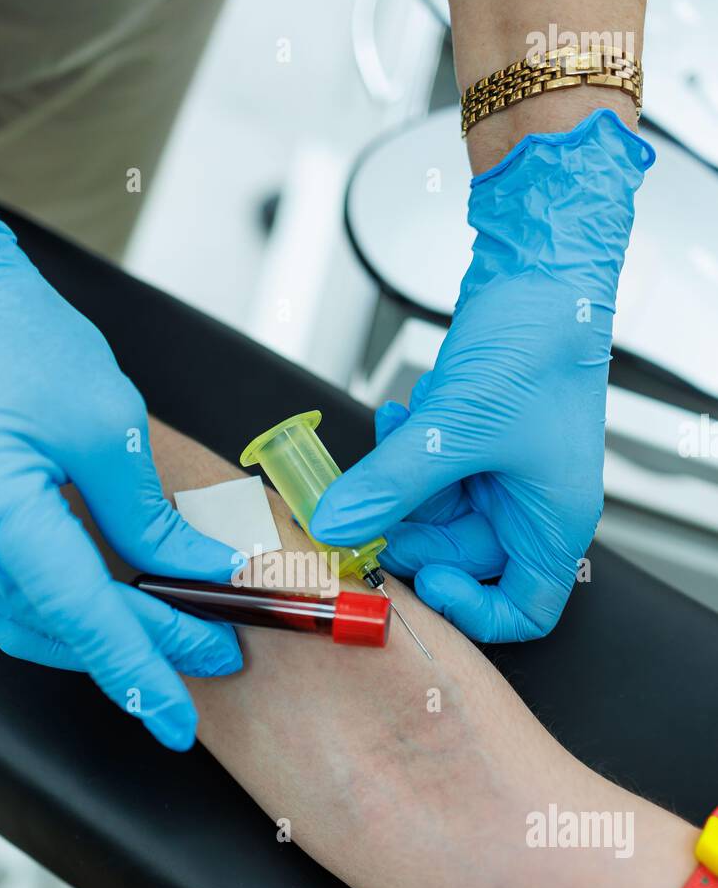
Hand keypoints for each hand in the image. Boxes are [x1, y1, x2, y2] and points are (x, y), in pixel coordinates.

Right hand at [0, 172, 242, 748]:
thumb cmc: (23, 343)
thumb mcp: (111, 427)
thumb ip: (152, 518)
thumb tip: (204, 573)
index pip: (78, 609)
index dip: (137, 666)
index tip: (180, 712)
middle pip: (56, 628)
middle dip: (139, 651)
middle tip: (213, 654)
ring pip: (33, 627)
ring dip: (107, 640)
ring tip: (178, 637)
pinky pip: (16, 601)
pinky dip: (74, 615)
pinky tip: (120, 611)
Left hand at [312, 111, 653, 642]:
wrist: (539, 275)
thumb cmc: (536, 348)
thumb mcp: (452, 428)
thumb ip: (389, 484)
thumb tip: (335, 527)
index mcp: (552, 521)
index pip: (524, 609)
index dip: (472, 611)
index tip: (426, 583)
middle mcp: (530, 508)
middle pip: (460, 559)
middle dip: (409, 532)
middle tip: (365, 509)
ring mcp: (503, 478)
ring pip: (435, 515)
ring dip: (400, 485)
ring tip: (392, 435)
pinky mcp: (476, 449)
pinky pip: (429, 475)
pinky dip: (405, 454)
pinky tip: (399, 418)